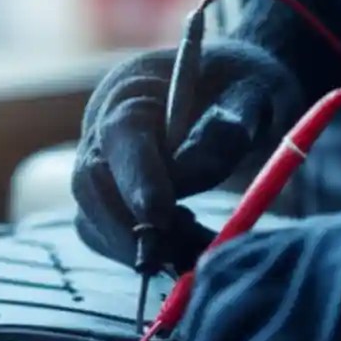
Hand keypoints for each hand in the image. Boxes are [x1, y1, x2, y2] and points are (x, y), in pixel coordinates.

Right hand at [72, 39, 300, 268]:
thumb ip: (220, 135)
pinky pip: (105, 235)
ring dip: (137, 248)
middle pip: (91, 184)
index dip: (137, 179)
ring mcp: (99, 164)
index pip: (121, 136)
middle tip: (182, 256)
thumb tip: (183, 181)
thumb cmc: (242, 84)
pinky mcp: (107, 195)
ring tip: (196, 254)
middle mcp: (102, 127)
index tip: (161, 218)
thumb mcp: (249, 96)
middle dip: (129, 228)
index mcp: (133, 90)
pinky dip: (139, 252)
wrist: (232, 87)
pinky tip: (184, 247)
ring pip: (91, 217)